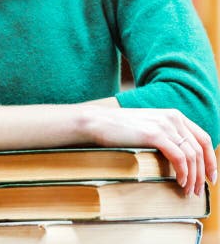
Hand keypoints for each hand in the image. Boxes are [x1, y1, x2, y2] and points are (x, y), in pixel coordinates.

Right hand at [82, 106, 216, 196]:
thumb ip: (165, 135)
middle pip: (200, 149)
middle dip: (203, 173)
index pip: (203, 138)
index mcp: (173, 115)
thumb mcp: (148, 127)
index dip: (210, 160)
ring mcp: (164, 125)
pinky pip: (179, 158)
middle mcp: (173, 118)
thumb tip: (180, 159)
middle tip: (199, 190)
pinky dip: (183, 173)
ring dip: (194, 177)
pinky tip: (179, 182)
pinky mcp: (155, 134)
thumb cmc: (119, 128)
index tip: (210, 176)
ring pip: (192, 156)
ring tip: (188, 190)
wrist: (97, 122)